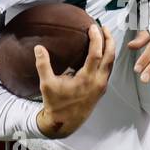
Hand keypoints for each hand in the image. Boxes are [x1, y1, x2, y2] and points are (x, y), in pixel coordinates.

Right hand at [35, 23, 114, 138]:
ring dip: (110, 48)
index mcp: (87, 79)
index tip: (92, 27)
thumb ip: (43, 65)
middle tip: (103, 27)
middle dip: (109, 40)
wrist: (65, 123)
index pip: (96, 54)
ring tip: (104, 36)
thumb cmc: (56, 104)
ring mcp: (102, 86)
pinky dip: (107, 58)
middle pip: (110, 56)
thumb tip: (38, 48)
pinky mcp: (101, 89)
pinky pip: (109, 69)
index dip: (96, 39)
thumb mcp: (47, 84)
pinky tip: (102, 52)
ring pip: (111, 63)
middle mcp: (98, 82)